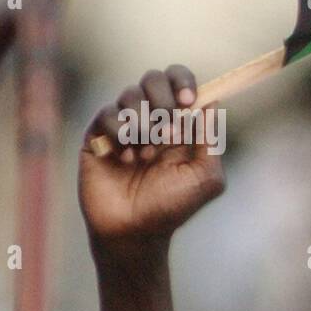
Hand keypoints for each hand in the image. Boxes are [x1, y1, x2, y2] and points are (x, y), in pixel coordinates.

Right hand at [79, 65, 224, 258]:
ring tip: (146, 157)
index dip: (184, 82)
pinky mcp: (98, 135)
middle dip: (163, 101)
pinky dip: (120, 134)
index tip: (188, 101)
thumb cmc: (171, 207)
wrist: (134, 231)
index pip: (180, 82)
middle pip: (154, 78)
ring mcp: (124, 125)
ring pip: (130, 95)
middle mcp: (152, 119)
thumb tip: (212, 103)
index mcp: (179, 123)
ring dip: (143, 125)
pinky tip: (125, 160)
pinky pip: (107, 114)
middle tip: (168, 134)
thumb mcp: (205, 178)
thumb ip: (211, 142)